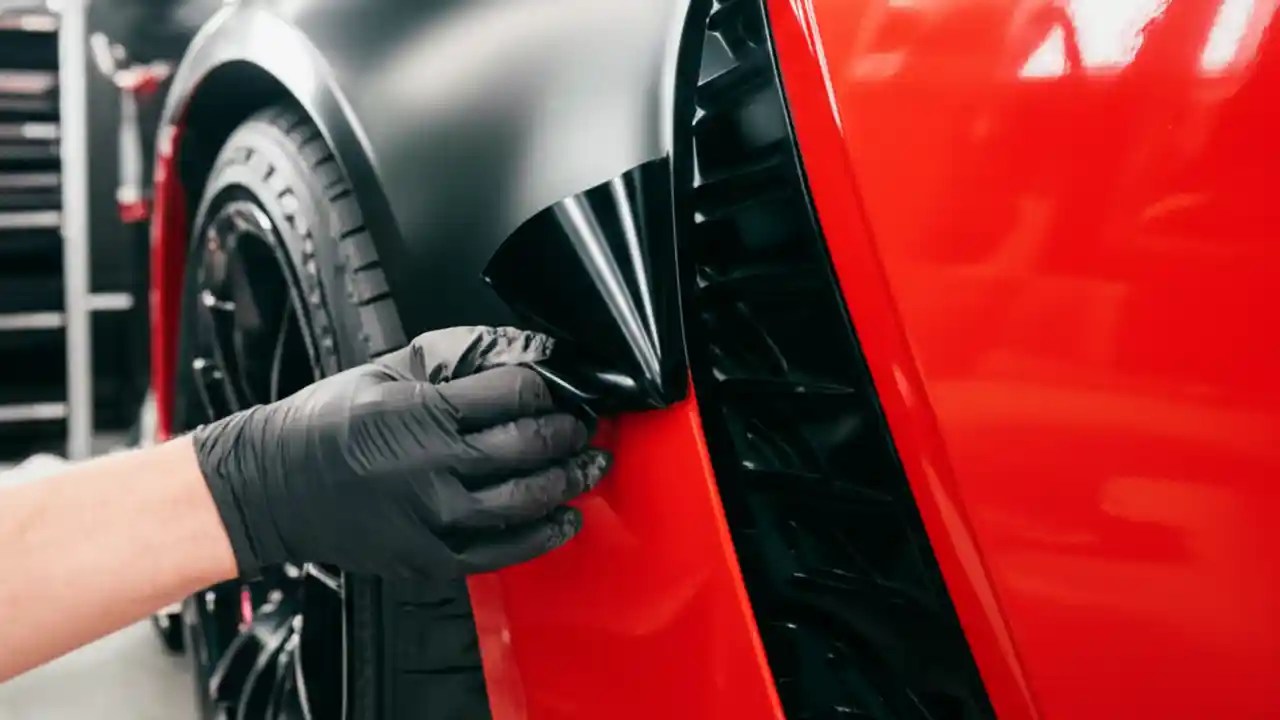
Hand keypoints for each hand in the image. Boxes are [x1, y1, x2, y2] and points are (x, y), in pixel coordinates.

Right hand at [192, 326, 607, 578]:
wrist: (269, 487)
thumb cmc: (324, 425)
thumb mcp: (386, 373)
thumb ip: (454, 366)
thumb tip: (518, 357)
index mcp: (421, 411)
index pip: (513, 395)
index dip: (549, 389)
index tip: (562, 389)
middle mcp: (431, 466)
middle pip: (528, 446)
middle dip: (569, 433)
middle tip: (585, 426)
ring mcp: (431, 517)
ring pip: (524, 500)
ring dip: (567, 480)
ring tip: (587, 466)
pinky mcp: (427, 558)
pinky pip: (502, 551)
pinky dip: (541, 535)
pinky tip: (563, 518)